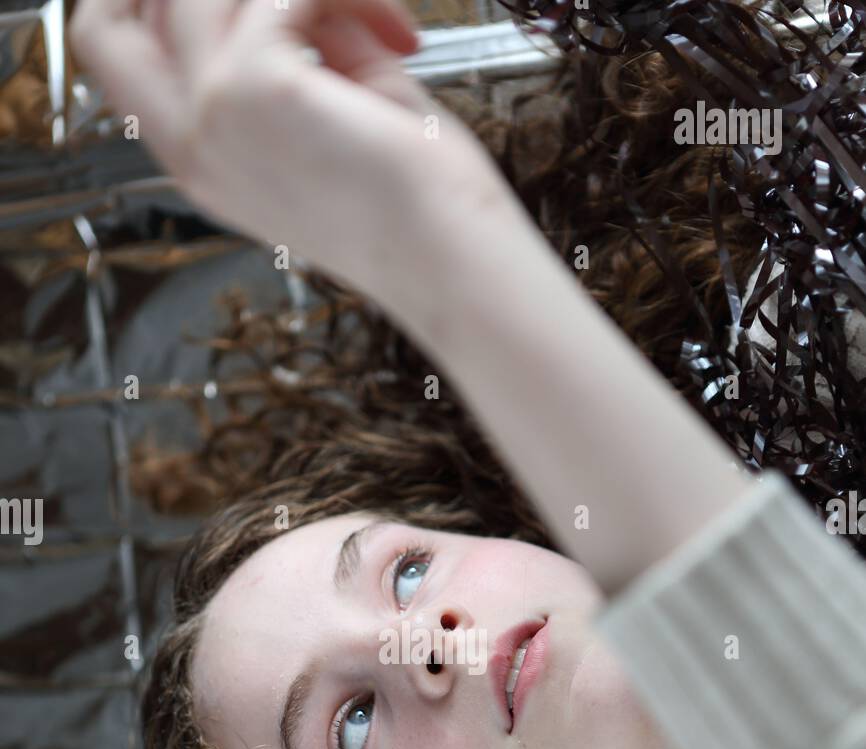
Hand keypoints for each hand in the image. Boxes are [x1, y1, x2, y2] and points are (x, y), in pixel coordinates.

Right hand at [68, 0, 506, 313]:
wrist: (448, 255)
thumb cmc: (413, 206)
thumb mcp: (329, 112)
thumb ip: (289, 47)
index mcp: (204, 161)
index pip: (115, 52)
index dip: (151, 0)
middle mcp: (192, 145)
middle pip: (106, 15)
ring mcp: (211, 114)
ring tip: (373, 24)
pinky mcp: (251, 85)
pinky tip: (397, 40)